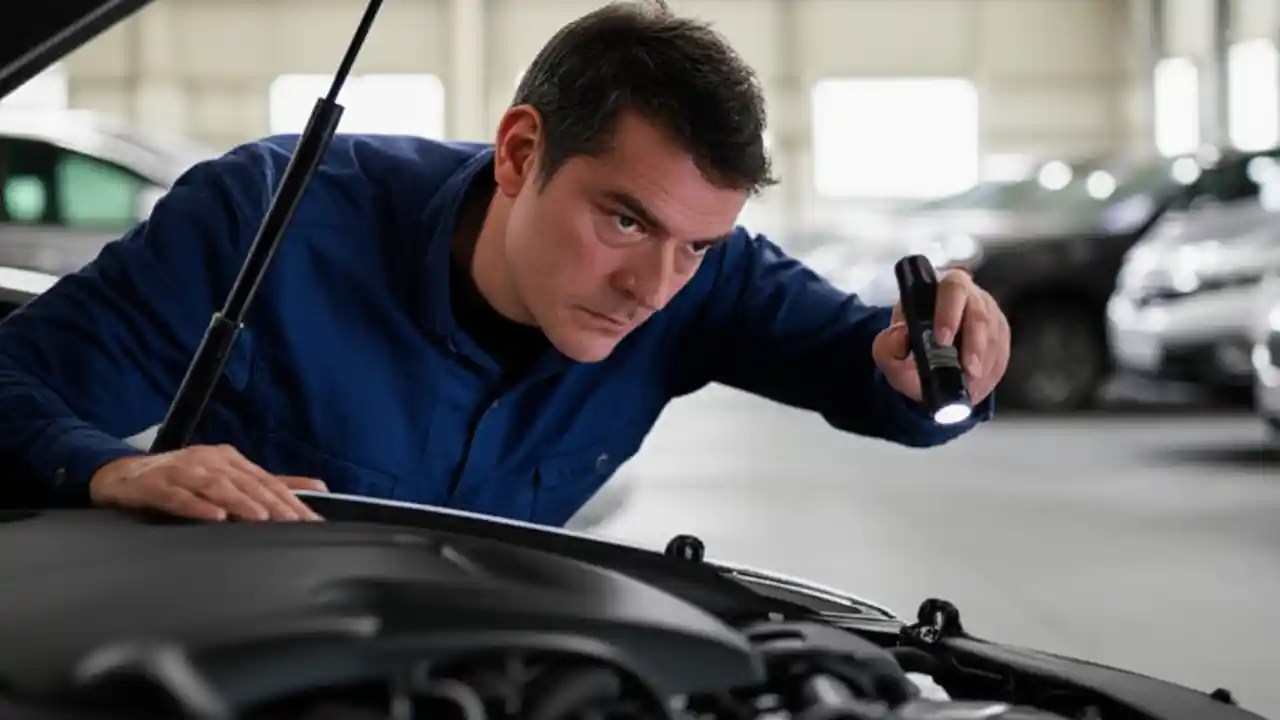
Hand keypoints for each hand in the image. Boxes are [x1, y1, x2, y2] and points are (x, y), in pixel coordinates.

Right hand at [90, 444, 326, 521]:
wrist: (120, 475)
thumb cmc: (179, 479)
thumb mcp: (227, 478)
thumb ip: (271, 484)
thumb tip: (317, 487)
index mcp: (229, 460)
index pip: (267, 481)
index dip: (291, 500)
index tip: (312, 520)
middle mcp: (209, 461)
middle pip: (246, 483)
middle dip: (273, 504)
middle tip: (295, 523)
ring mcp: (182, 471)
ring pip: (216, 486)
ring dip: (240, 502)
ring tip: (261, 518)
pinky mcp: (154, 484)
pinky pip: (178, 495)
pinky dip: (196, 506)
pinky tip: (213, 517)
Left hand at [871, 269, 1009, 405]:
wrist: (926, 372)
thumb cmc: (907, 354)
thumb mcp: (888, 352)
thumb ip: (888, 345)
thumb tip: (901, 336)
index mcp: (938, 291)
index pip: (952, 289)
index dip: (950, 312)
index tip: (942, 340)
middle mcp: (969, 297)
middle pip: (980, 313)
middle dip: (974, 345)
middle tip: (968, 371)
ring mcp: (988, 315)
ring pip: (994, 334)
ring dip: (984, 361)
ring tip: (972, 383)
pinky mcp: (1000, 335)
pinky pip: (1002, 350)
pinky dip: (991, 369)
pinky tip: (979, 383)